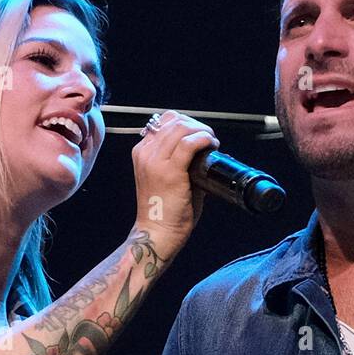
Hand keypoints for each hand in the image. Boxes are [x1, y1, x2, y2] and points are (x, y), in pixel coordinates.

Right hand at [130, 110, 218, 256]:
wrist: (158, 233)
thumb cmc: (165, 210)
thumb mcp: (164, 177)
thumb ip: (179, 160)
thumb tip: (204, 149)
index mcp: (142, 152)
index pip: (164, 121)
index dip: (186, 123)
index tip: (199, 135)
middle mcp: (146, 153)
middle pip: (174, 120)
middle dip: (196, 125)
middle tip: (209, 138)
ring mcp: (156, 162)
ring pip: (182, 128)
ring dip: (201, 131)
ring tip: (211, 142)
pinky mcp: (170, 172)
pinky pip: (189, 143)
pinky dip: (203, 139)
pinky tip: (211, 145)